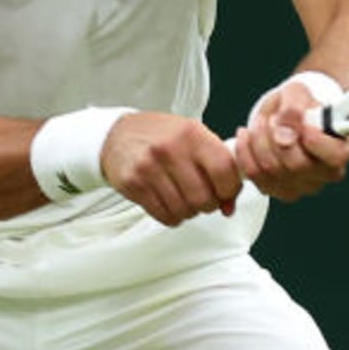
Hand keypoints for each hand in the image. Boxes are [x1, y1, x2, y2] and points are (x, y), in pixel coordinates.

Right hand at [101, 112, 242, 226]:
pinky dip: (172, 216)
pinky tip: (169, 202)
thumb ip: (217, 165)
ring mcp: (149, 167)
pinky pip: (164, 216)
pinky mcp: (134, 184)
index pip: (224, 170)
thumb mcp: (194, 137)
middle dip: (208, 205)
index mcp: (192, 133)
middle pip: (204, 198)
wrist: (118, 134)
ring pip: (184, 211)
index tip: (226, 193)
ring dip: (189, 211)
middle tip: (203, 198)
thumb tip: (229, 206)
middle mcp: (170, 149)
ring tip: (184, 198)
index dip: (230, 189)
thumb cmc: (161, 136)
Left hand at [231, 80, 348, 201]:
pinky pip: (254, 174)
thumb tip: (284, 133)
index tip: (304, 125)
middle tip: (273, 116)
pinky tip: (247, 135)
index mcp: (341, 149)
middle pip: (296, 164)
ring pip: (271, 169)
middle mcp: (326, 173)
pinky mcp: (277, 189)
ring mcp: (302, 186)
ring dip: (258, 139)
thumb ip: (294, 108)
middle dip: (276, 134)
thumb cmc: (300, 105)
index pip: (335, 156)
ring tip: (261, 121)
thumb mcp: (298, 93)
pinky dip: (245, 151)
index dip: (317, 141)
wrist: (287, 116)